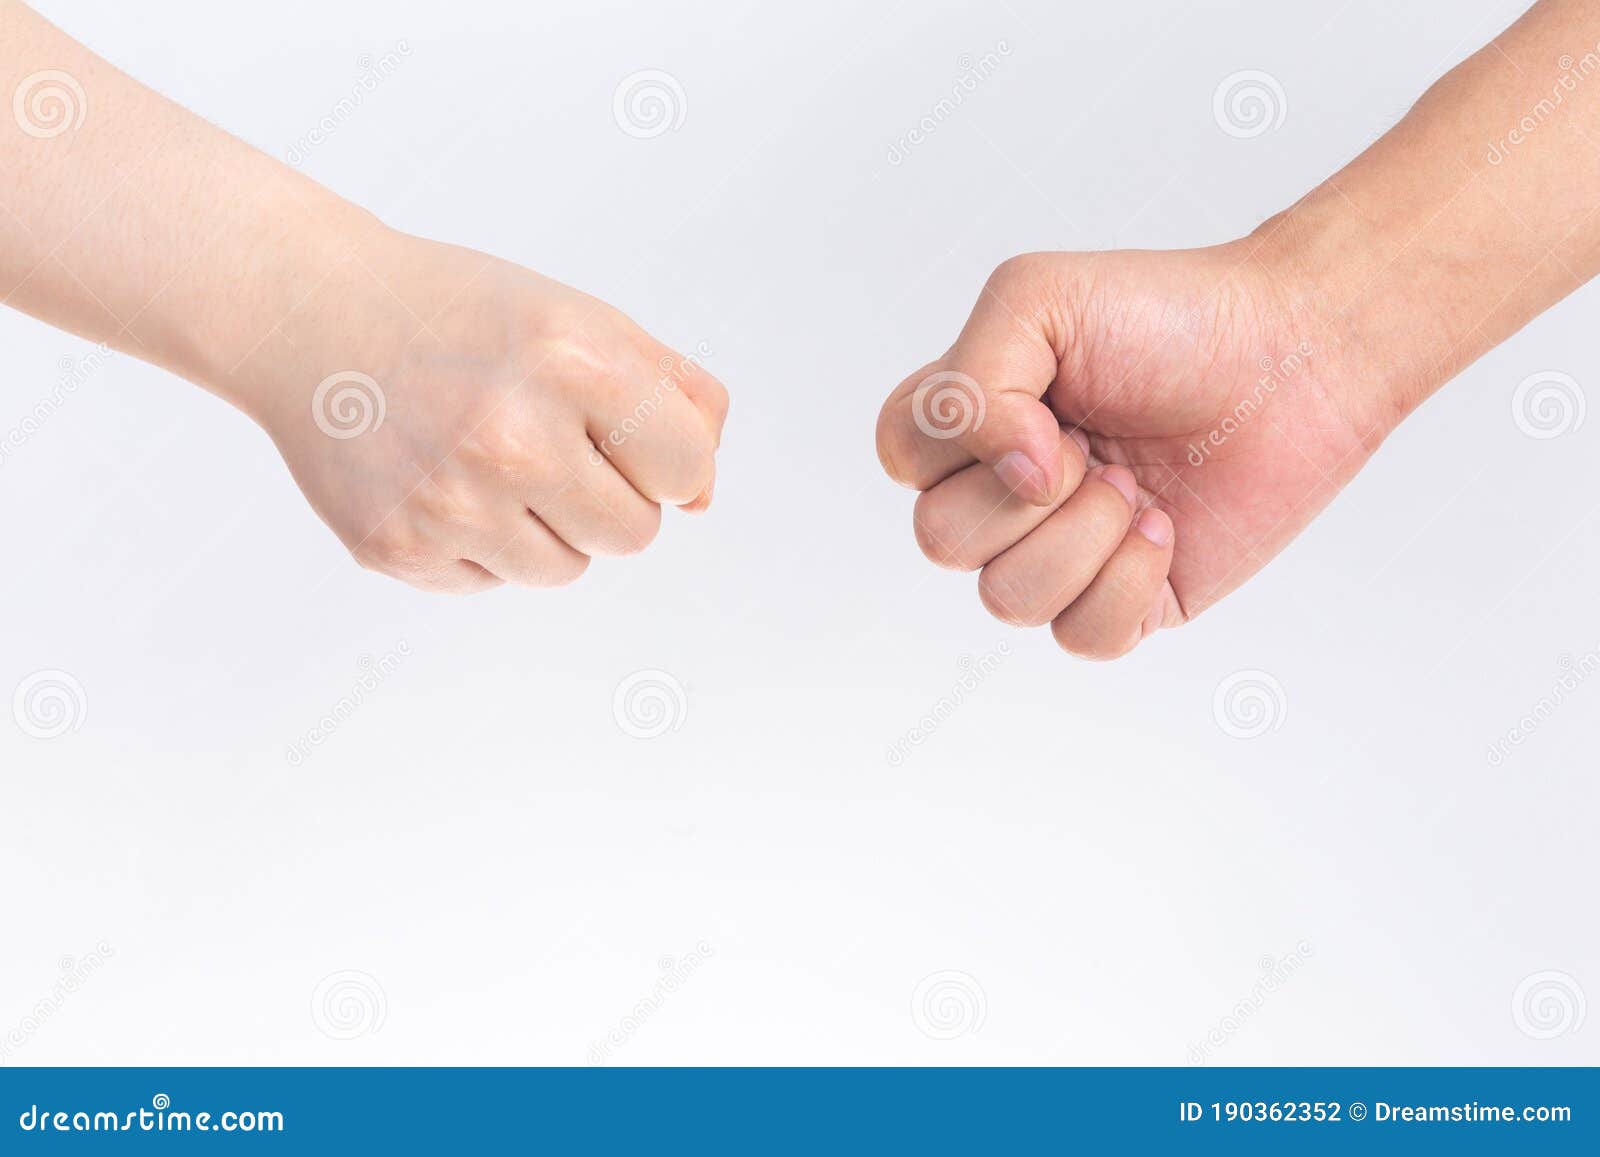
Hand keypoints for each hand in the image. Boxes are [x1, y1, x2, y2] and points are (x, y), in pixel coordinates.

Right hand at [227, 227, 727, 593]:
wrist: (313, 315)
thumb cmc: (462, 316)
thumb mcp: (585, 319)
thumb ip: (676, 394)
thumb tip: (705, 498)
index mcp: (575, 361)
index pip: (687, 471)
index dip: (664, 458)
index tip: (624, 435)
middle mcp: (513, 435)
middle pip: (633, 534)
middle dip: (607, 495)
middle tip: (546, 440)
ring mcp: (451, 500)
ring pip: (565, 569)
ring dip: (545, 526)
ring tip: (488, 457)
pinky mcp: (400, 548)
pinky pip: (492, 582)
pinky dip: (479, 543)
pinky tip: (441, 478)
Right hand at [876, 241, 1392, 657]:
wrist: (1294, 353)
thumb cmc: (1170, 316)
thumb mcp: (1036, 298)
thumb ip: (969, 382)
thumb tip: (1013, 477)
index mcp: (975, 421)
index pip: (902, 458)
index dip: (958, 443)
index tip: (1040, 404)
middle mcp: (1006, 492)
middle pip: (941, 541)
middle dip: (1026, 494)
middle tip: (1095, 444)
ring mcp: (1064, 553)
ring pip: (1007, 600)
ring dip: (1081, 537)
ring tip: (1134, 484)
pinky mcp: (1129, 602)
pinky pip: (1082, 639)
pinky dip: (1124, 583)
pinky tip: (1163, 527)